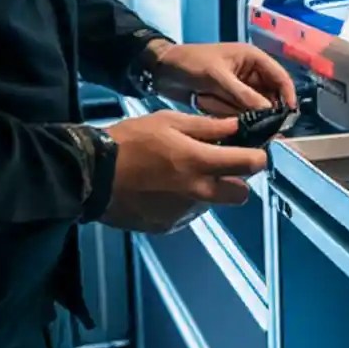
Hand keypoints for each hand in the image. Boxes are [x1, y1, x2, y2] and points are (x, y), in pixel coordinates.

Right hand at [98, 111, 266, 233]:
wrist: (91, 174)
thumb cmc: (129, 141)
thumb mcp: (168, 122)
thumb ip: (206, 127)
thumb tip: (236, 126)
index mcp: (199, 162)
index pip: (250, 164)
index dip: (257, 156)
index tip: (252, 151)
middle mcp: (197, 192)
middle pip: (241, 194)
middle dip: (237, 181)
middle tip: (220, 166)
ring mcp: (182, 212)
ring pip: (212, 204)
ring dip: (207, 191)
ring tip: (178, 174)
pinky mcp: (167, 225)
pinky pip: (187, 213)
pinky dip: (182, 202)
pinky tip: (161, 189)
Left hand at [149, 41, 297, 115]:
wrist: (163, 69)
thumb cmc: (191, 62)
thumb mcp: (217, 76)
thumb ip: (243, 94)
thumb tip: (268, 111)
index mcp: (252, 59)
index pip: (280, 77)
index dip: (287, 94)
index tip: (288, 114)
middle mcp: (250, 74)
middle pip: (268, 97)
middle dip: (258, 108)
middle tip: (252, 121)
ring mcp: (238, 88)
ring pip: (250, 108)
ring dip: (232, 108)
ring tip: (209, 98)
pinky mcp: (226, 100)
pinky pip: (235, 112)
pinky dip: (223, 112)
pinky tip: (205, 102)